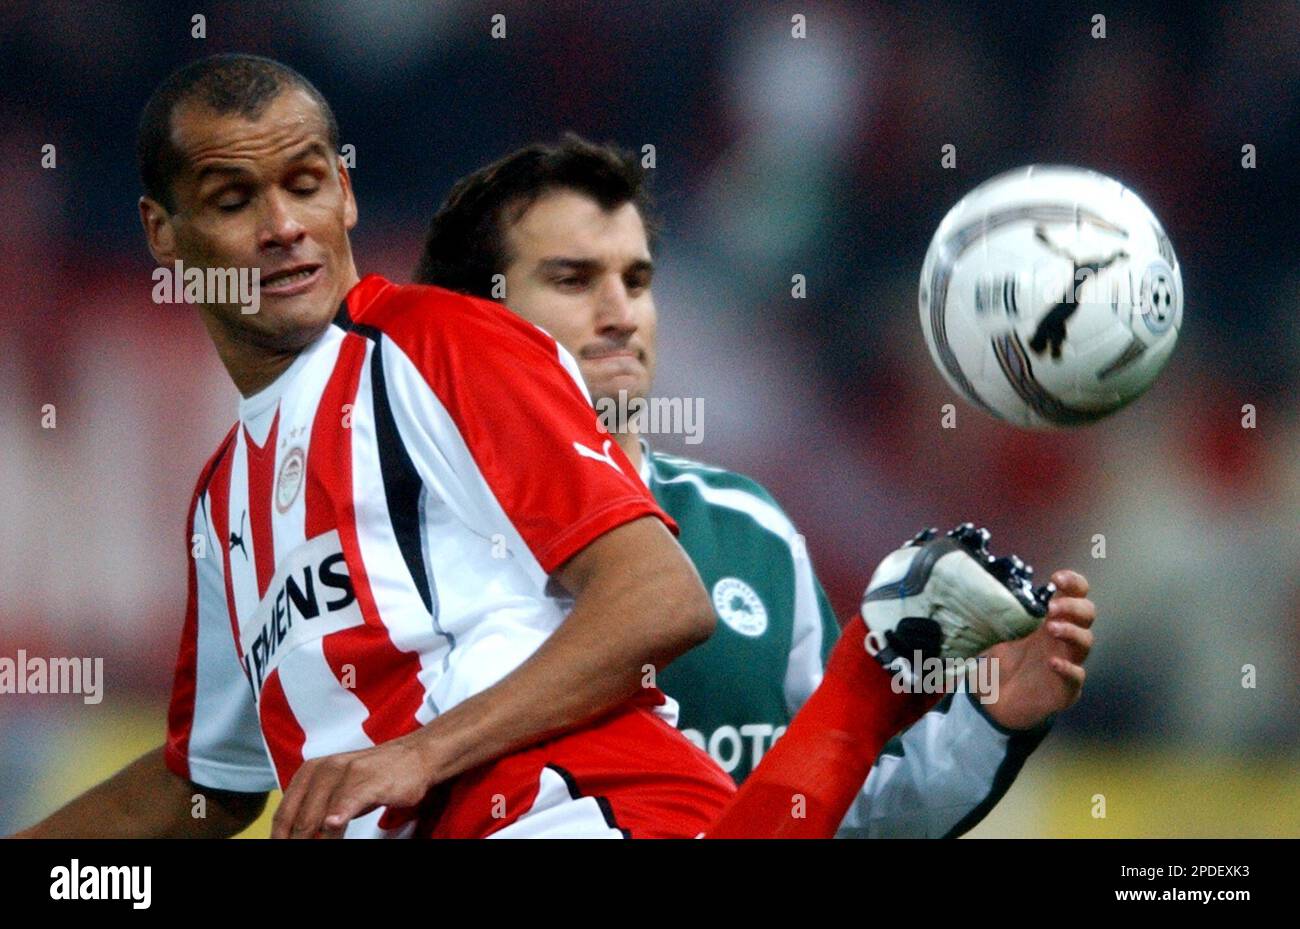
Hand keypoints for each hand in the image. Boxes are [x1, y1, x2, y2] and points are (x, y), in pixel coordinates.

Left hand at [271, 729, 437, 838]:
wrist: (416, 756)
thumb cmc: (375, 776)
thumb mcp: (338, 788)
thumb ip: (316, 809)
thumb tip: (296, 836)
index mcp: (311, 771)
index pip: (284, 814)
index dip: (280, 838)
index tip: (282, 849)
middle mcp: (324, 769)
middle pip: (300, 819)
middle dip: (299, 842)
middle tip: (300, 854)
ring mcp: (347, 774)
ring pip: (320, 816)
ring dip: (317, 841)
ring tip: (321, 849)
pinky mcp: (369, 781)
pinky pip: (348, 801)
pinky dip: (339, 816)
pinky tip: (333, 826)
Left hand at [980, 569, 1094, 730]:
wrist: (994, 704)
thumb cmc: (999, 665)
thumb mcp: (993, 634)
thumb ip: (995, 615)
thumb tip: (980, 590)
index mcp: (1048, 621)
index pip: (1074, 595)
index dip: (1073, 583)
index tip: (1057, 579)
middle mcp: (1062, 639)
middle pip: (1087, 615)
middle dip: (1074, 606)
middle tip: (1052, 608)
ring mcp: (1067, 662)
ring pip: (1086, 642)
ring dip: (1071, 631)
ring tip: (1051, 628)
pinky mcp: (1066, 689)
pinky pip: (1077, 677)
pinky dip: (1068, 668)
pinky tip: (1052, 662)